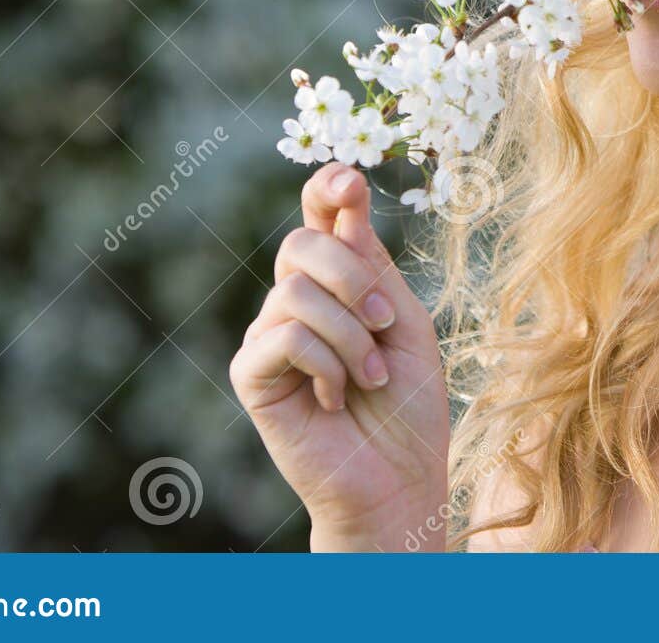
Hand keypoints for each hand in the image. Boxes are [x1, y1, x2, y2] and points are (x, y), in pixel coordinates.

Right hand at [230, 162, 449, 550]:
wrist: (399, 478)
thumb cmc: (408, 403)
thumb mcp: (402, 321)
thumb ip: (371, 264)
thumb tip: (345, 200)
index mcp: (338, 280)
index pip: (318, 216)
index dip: (326, 188)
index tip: (349, 181)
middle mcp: (296, 299)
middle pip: (301, 242)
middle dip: (354, 278)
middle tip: (384, 325)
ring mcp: (268, 334)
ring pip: (297, 292)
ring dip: (350, 337)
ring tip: (370, 379)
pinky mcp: (250, 374)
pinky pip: (285, 335)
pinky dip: (326, 365)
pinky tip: (334, 399)